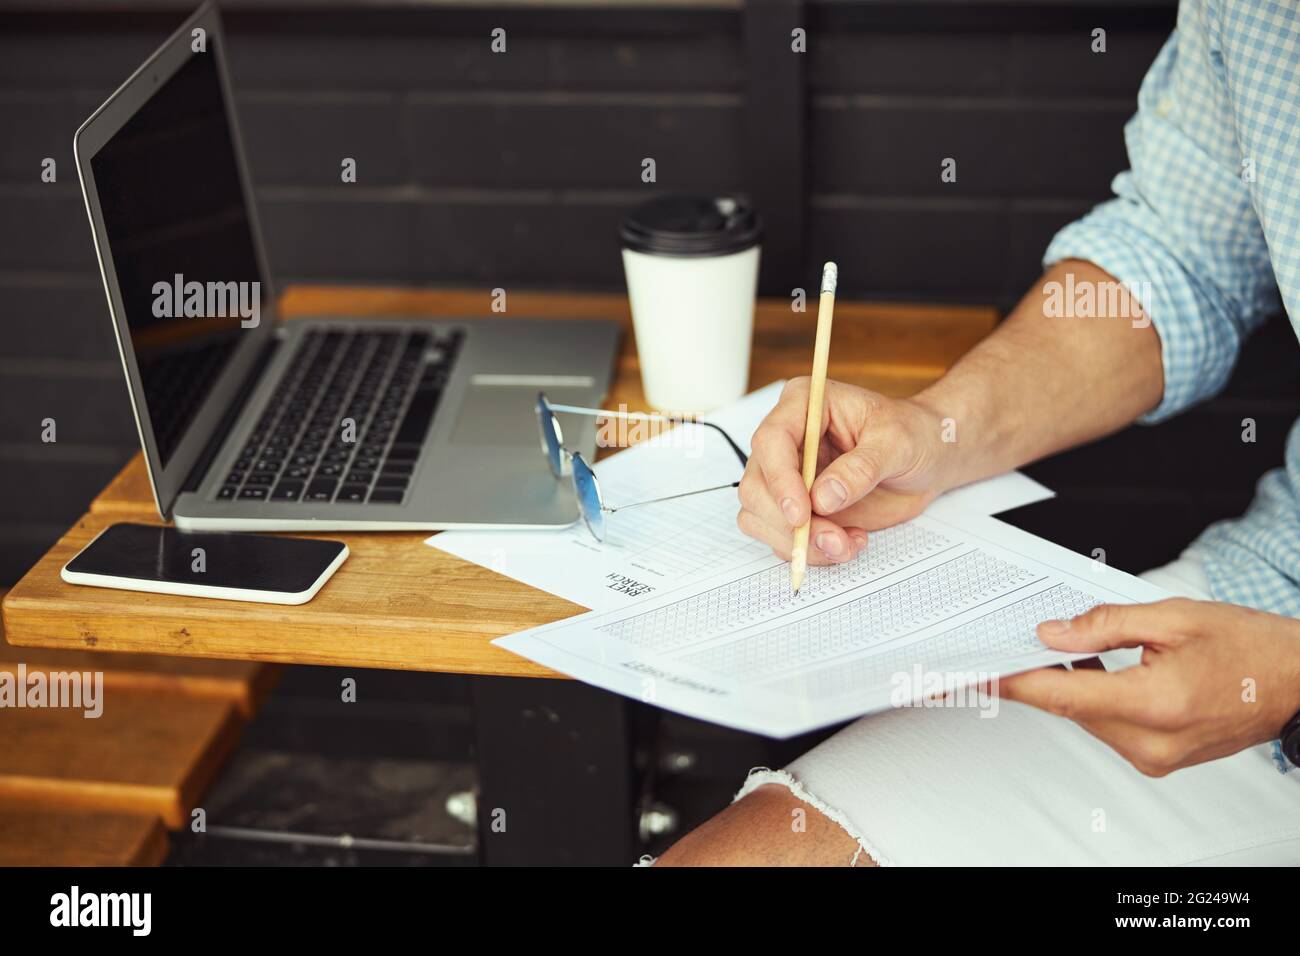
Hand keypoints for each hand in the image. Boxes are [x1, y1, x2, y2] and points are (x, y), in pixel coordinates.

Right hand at [737, 377, 955, 564]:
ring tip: (845, 544)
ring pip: (760, 517)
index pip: (771, 440)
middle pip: (755, 486)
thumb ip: (861, 468)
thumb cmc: (914, 434)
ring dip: (798, 542)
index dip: (780, 480)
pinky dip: (811, 550)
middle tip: (831, 538)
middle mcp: (788, 441)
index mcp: (804, 405)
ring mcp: (788, 477)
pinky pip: (782, 538)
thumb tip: (824, 498)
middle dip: (788, 522)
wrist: (928, 458)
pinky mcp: (798, 508)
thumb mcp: (897, 443)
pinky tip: (848, 542)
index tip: (802, 513)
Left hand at [1000, 599, 1299, 775]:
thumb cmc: (1251, 649)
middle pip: (1070, 707)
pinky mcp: (1158, 758)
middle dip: (1035, 675)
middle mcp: (1152, 741)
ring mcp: (1156, 756)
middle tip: (1003, 647)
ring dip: (1066, 684)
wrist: (1299, 684)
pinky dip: (1092, 697)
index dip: (1012, 683)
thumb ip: (1105, 626)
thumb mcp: (1173, 617)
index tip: (974, 677)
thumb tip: (1053, 634)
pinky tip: (1085, 669)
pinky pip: (1107, 725)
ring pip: (1086, 716)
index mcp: (1156, 704)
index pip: (1062, 695)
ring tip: (1053, 648)